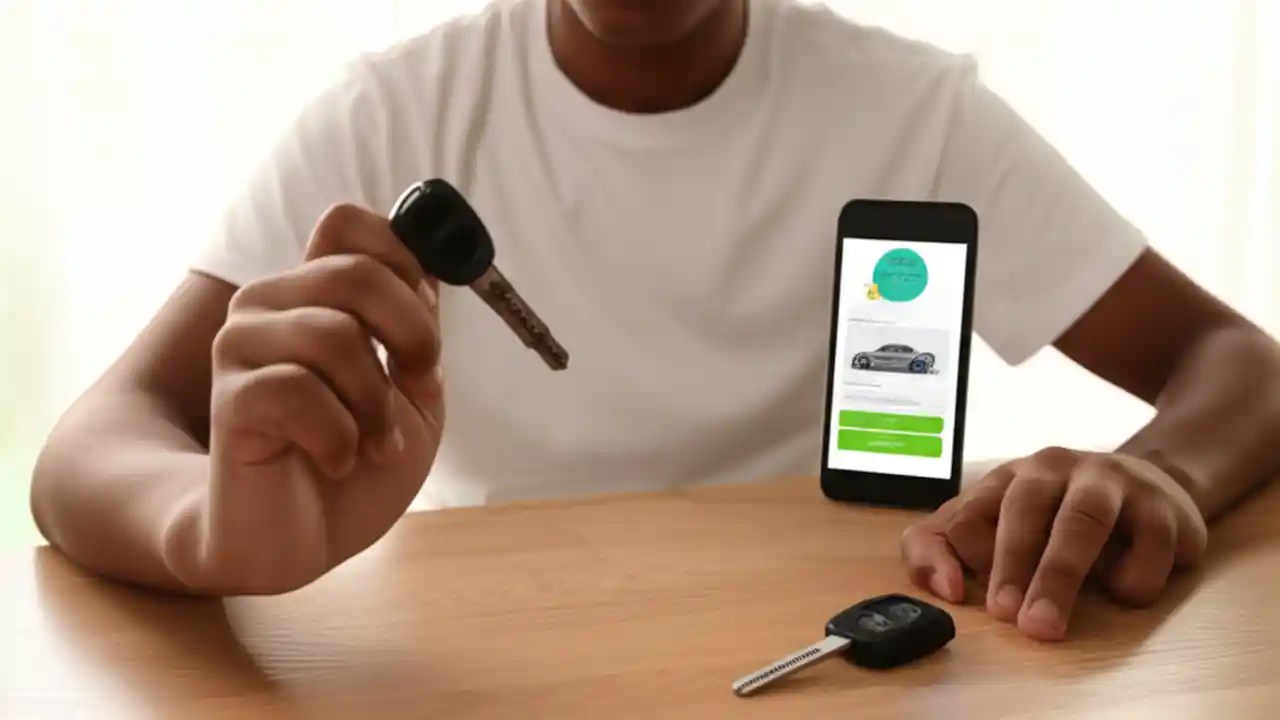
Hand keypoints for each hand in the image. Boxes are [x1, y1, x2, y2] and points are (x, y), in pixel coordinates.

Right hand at [196, 203, 443, 593]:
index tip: (429, 323)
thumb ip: (418, 327)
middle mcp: (270, 304)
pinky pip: (299, 392)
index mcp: (314, 292)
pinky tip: (335, 462)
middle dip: (413, 336)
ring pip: (334, 335)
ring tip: (375, 445)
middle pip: (356, 271)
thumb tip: (434, 266)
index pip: (348, 223)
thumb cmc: (354, 461)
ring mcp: (242, 346)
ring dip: (376, 404)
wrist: (298, 541)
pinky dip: (339, 438)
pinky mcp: (230, 398)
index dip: (404, 262)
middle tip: (417, 389)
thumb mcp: (411, 391)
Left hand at [900, 448, 1207, 639]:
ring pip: (1083, 521)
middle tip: (1006, 614)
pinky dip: (1130, 580)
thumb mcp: (1002, 527)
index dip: (961, 553)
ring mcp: (1114, 481)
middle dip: (1012, 563)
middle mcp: (1058, 468)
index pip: (971, 511)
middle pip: (1026, 508)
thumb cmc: (1061, 518)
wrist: (1155, 487)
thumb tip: (944, 588)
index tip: (957, 594)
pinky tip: (1124, 584)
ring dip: (1060, 575)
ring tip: (1045, 624)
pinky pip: (1147, 549)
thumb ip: (950, 550)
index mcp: (1010, 476)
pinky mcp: (1165, 509)